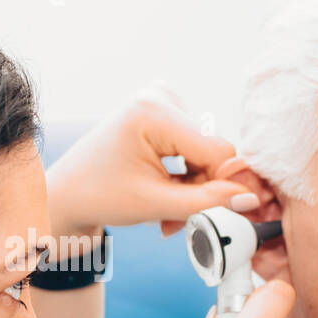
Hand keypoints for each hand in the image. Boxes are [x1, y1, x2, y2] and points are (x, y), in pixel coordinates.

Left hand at [45, 83, 262, 240]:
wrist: (66, 193)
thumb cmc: (98, 196)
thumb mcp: (155, 204)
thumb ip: (206, 201)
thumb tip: (251, 197)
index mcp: (154, 112)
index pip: (218, 150)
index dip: (227, 185)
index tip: (230, 212)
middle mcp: (159, 96)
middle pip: (212, 151)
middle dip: (201, 190)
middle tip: (178, 221)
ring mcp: (160, 100)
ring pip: (205, 152)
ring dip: (192, 188)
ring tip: (166, 214)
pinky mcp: (162, 111)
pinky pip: (193, 146)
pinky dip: (184, 176)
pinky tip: (165, 194)